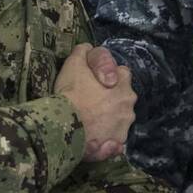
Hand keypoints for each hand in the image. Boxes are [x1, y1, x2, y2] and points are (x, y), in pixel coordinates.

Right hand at [55, 44, 133, 162]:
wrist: (63, 125)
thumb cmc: (70, 93)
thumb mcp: (73, 62)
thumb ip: (84, 52)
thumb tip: (88, 48)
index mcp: (123, 84)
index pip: (123, 74)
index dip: (109, 76)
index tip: (95, 83)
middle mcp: (129, 106)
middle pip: (122, 98)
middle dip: (111, 99)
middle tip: (90, 102)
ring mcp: (125, 126)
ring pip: (119, 119)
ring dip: (109, 119)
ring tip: (89, 121)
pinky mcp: (117, 144)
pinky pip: (115, 140)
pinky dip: (108, 139)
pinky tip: (94, 138)